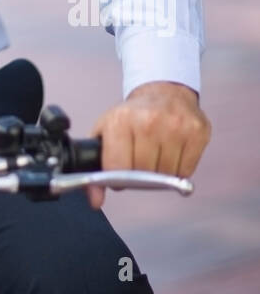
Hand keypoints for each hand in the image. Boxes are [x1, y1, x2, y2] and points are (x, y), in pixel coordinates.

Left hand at [85, 81, 210, 210]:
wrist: (163, 91)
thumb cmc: (132, 116)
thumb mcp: (106, 133)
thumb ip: (96, 167)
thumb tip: (95, 201)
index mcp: (120, 121)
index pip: (118, 169)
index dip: (118, 178)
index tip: (119, 172)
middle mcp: (148, 121)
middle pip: (144, 175)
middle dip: (140, 175)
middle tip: (139, 160)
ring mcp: (175, 126)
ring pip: (166, 176)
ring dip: (160, 173)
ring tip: (155, 154)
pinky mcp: (197, 132)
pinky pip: (186, 172)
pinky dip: (178, 170)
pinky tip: (171, 152)